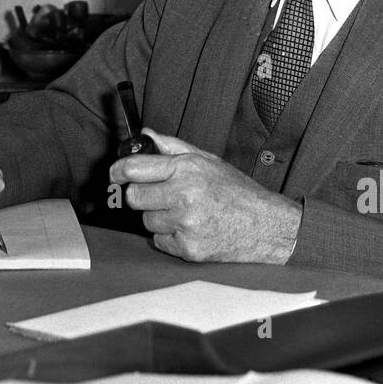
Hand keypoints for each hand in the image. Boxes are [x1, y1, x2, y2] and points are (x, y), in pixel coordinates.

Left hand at [110, 130, 299, 263]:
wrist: (267, 226)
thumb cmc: (238, 192)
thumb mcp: (208, 160)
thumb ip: (173, 147)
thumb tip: (146, 134)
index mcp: (187, 168)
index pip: (135, 169)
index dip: (118, 171)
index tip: (115, 174)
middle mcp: (184, 195)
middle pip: (134, 198)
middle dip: (143, 196)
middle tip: (162, 195)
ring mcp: (186, 224)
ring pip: (147, 221)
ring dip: (159, 218)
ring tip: (186, 213)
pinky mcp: (188, 248)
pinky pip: (160, 241)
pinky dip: (170, 237)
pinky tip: (192, 229)